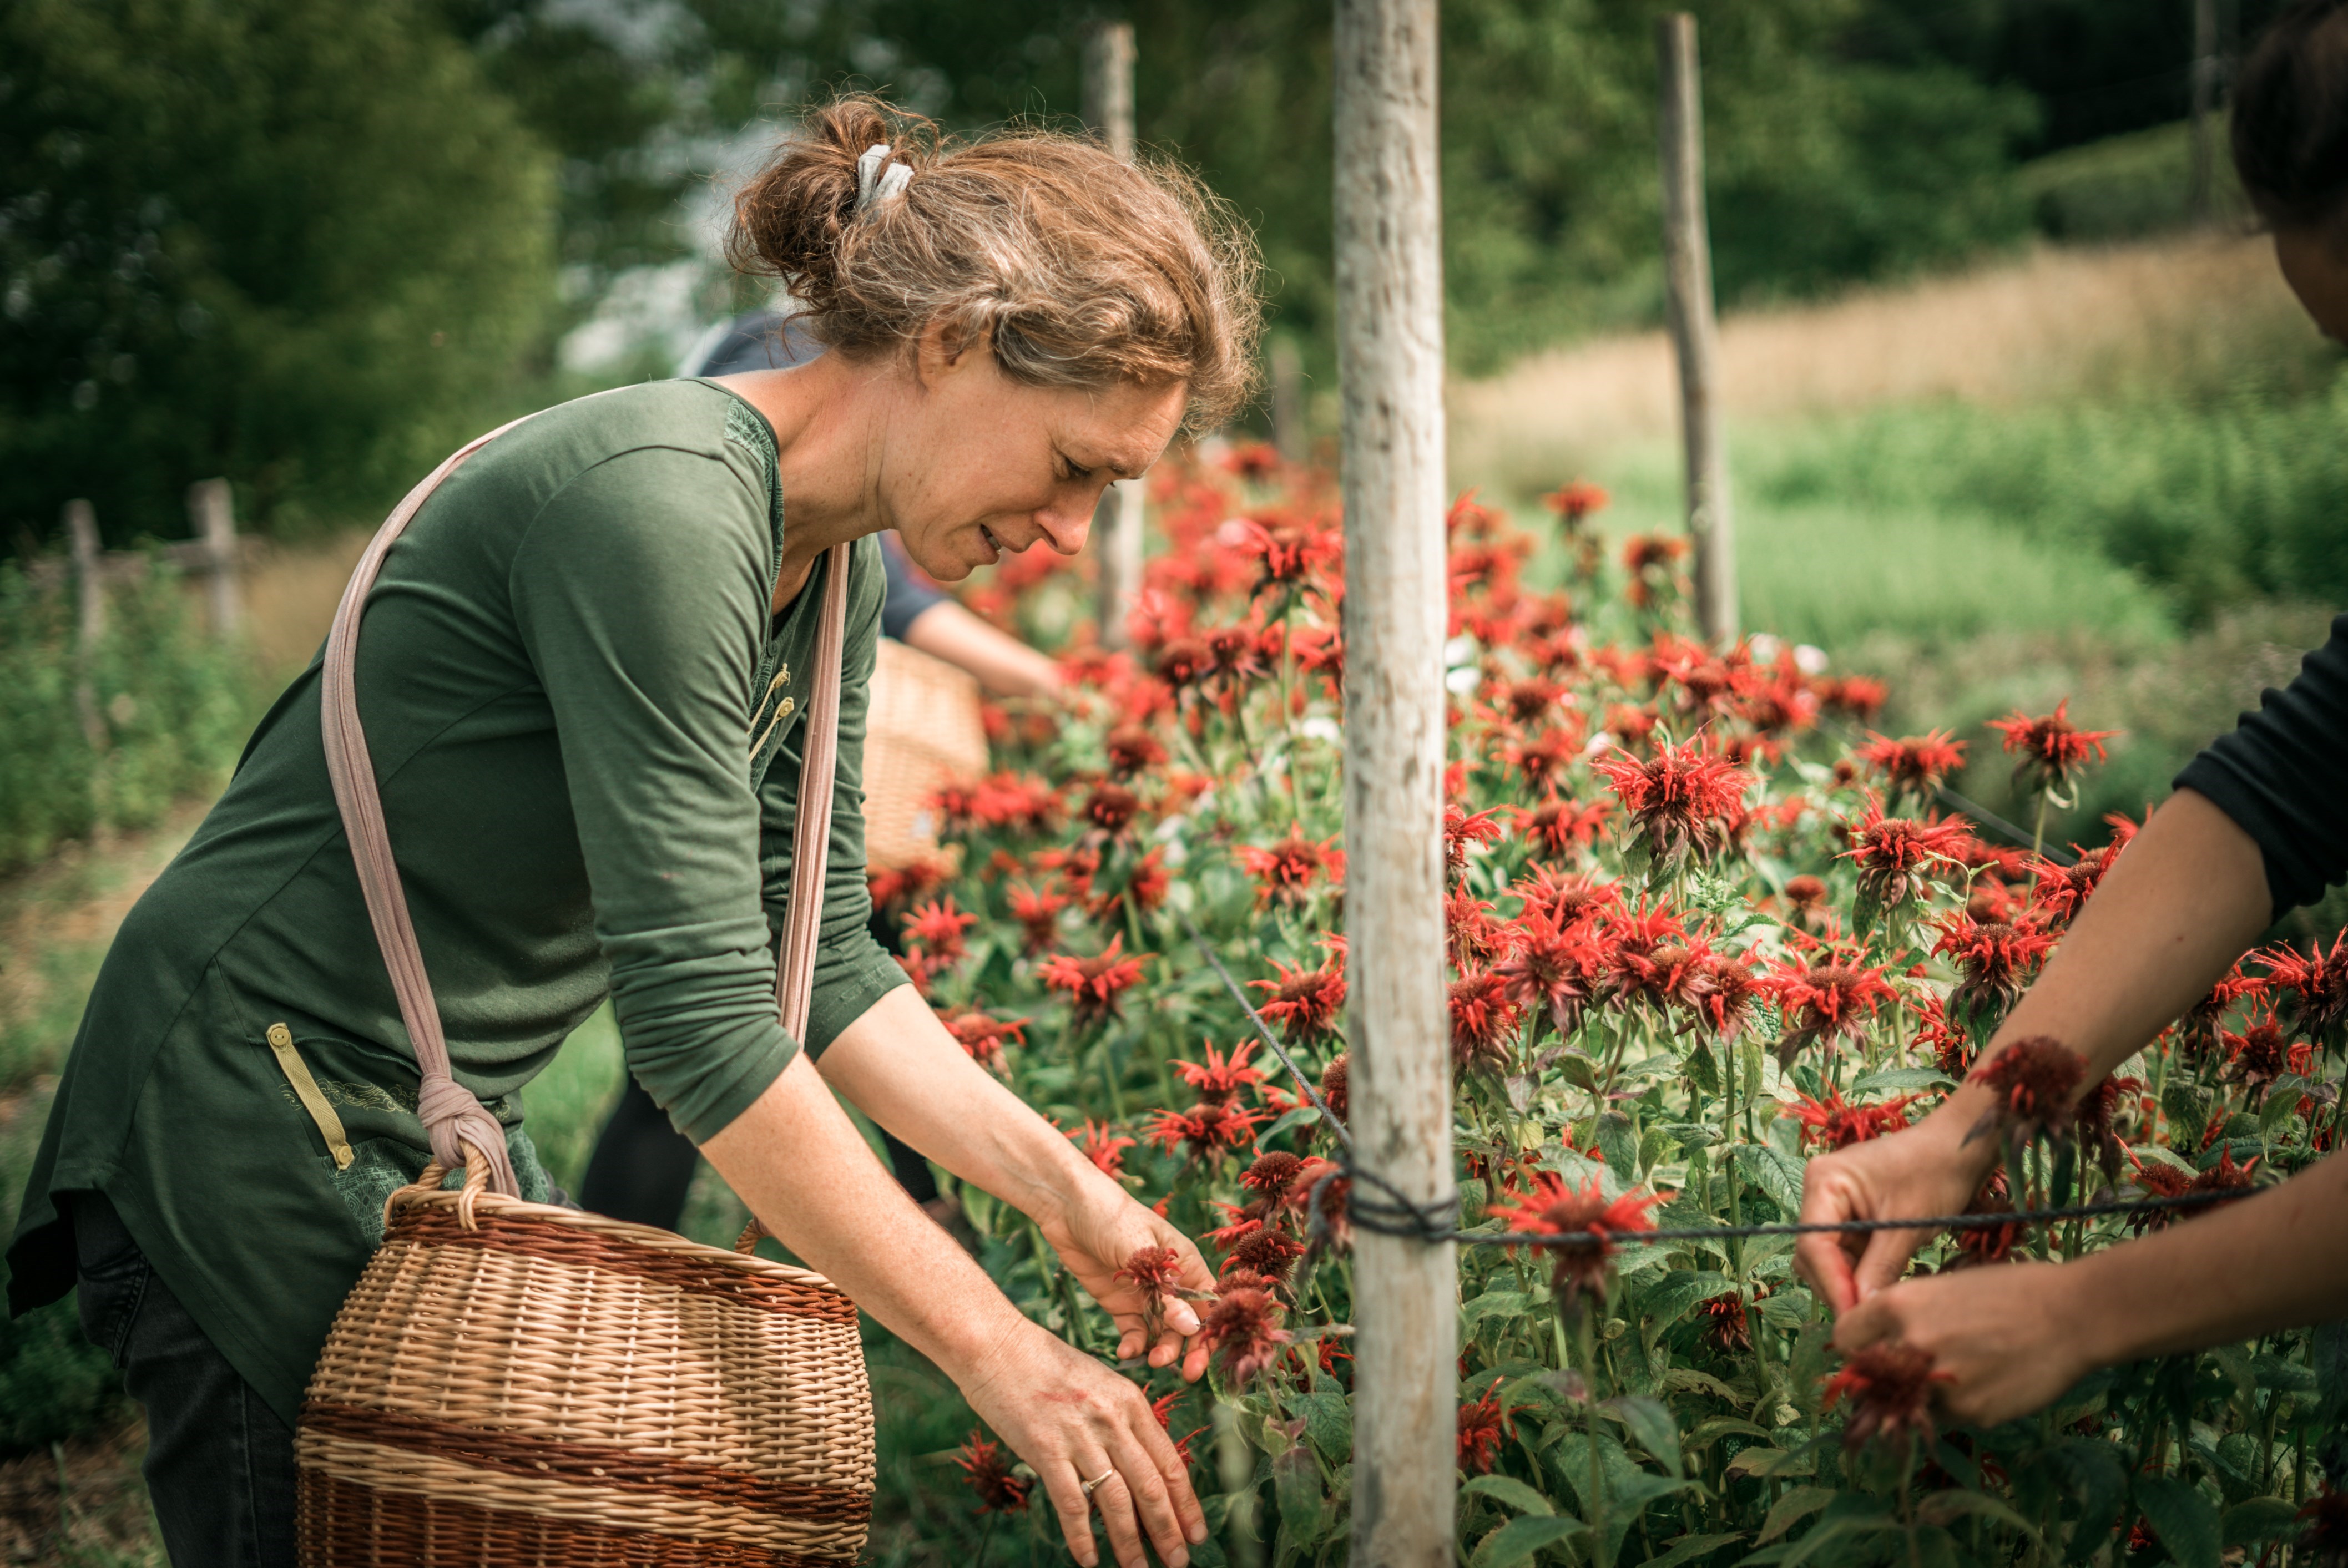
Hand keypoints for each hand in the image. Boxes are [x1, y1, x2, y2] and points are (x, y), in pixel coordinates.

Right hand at [958, 1321, 1207, 1567]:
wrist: (998, 1346)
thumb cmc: (1047, 1365)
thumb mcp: (1099, 1384)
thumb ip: (1122, 1422)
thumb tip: (1140, 1467)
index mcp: (1131, 1401)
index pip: (1169, 1462)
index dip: (1186, 1502)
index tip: (1197, 1531)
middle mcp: (1112, 1420)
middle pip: (1149, 1486)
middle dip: (1168, 1530)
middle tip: (1179, 1563)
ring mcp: (1079, 1435)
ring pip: (1115, 1501)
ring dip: (1130, 1543)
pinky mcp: (1045, 1449)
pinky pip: (1071, 1503)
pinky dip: (1082, 1537)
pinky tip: (1088, 1561)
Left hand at [1044, 1181, 1217, 1379]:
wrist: (1066, 1207)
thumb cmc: (1111, 1215)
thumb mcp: (1138, 1250)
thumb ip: (1163, 1290)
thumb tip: (1190, 1326)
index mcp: (1185, 1263)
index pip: (1209, 1302)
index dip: (1213, 1329)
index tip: (1209, 1354)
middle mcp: (1169, 1283)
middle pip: (1189, 1323)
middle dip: (1191, 1349)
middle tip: (1186, 1374)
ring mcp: (1144, 1294)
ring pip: (1163, 1332)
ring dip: (1163, 1350)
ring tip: (1152, 1362)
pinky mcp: (1120, 1303)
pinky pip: (1134, 1331)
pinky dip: (1134, 1344)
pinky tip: (1125, 1351)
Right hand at [1794, 1109, 1995, 1314]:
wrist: (1961, 1148)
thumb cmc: (1936, 1173)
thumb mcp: (1909, 1226)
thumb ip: (1880, 1269)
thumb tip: (1863, 1316)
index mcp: (1824, 1182)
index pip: (1813, 1244)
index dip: (1832, 1285)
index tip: (1855, 1320)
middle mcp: (1820, 1192)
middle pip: (1814, 1255)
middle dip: (1839, 1287)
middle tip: (1869, 1322)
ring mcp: (1834, 1205)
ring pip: (1829, 1259)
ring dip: (1850, 1284)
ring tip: (1879, 1309)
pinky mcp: (1852, 1217)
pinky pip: (1847, 1254)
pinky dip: (1862, 1274)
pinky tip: (1883, 1290)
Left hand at [1834, 1260, 2095, 1426]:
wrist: (2071, 1316)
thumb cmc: (2007, 1291)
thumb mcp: (1942, 1287)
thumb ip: (1903, 1316)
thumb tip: (1874, 1343)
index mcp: (1897, 1306)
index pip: (1844, 1339)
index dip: (1855, 1347)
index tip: (1867, 1350)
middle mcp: (1911, 1346)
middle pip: (1871, 1378)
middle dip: (1883, 1377)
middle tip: (1909, 1370)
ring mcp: (1939, 1385)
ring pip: (1909, 1402)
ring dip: (1923, 1394)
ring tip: (1965, 1368)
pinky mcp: (1971, 1414)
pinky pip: (1947, 1416)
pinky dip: (1959, 1404)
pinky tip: (1989, 1380)